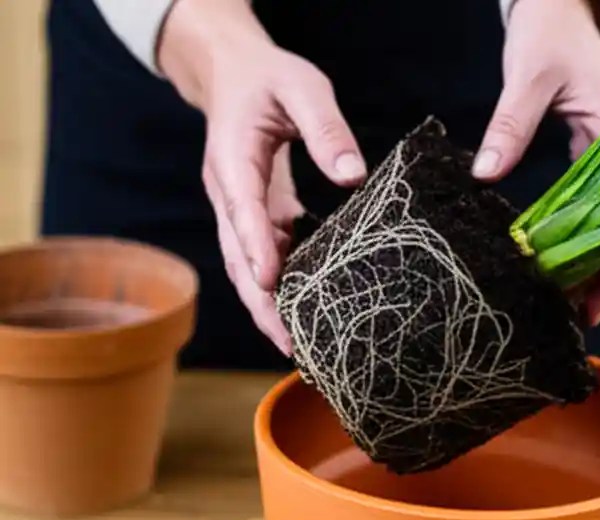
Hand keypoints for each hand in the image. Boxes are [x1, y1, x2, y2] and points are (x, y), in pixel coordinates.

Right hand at [157, 0, 367, 354]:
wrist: (233, 74)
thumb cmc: (270, 78)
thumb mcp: (303, 86)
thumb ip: (326, 127)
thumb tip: (353, 175)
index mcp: (233, 158)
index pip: (242, 207)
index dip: (255, 245)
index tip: (269, 281)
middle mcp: (228, 192)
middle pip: (237, 256)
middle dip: (260, 302)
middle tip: (290, 344)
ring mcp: (238, 209)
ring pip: (247, 267)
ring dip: (268, 307)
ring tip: (299, 348)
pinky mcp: (255, 217)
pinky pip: (265, 258)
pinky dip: (281, 290)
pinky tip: (308, 316)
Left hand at [475, 0, 599, 326]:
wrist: (557, 2)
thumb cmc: (548, 30)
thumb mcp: (527, 76)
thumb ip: (510, 125)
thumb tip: (486, 175)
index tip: (585, 308)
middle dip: (598, 280)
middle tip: (567, 320)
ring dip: (587, 262)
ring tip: (559, 303)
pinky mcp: (598, 150)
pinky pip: (594, 202)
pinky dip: (576, 233)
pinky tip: (554, 260)